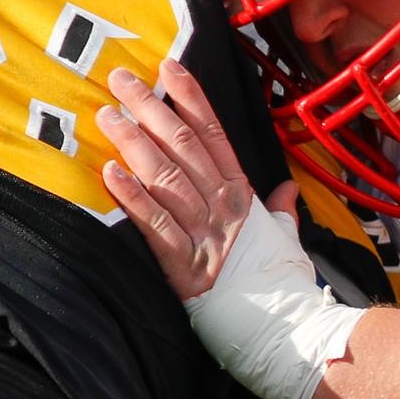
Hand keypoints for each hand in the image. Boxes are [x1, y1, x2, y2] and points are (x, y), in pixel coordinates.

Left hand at [99, 61, 364, 398]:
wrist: (292, 330)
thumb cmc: (285, 285)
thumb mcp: (287, 240)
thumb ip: (282, 211)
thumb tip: (288, 189)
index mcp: (243, 197)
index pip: (215, 136)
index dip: (191, 99)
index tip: (169, 68)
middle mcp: (224, 208)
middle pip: (184, 147)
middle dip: (151, 109)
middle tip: (121, 79)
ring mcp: (205, 236)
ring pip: (167, 179)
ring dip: (134, 144)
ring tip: (107, 116)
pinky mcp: (186, 269)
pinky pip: (156, 227)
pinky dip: (133, 199)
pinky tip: (110, 174)